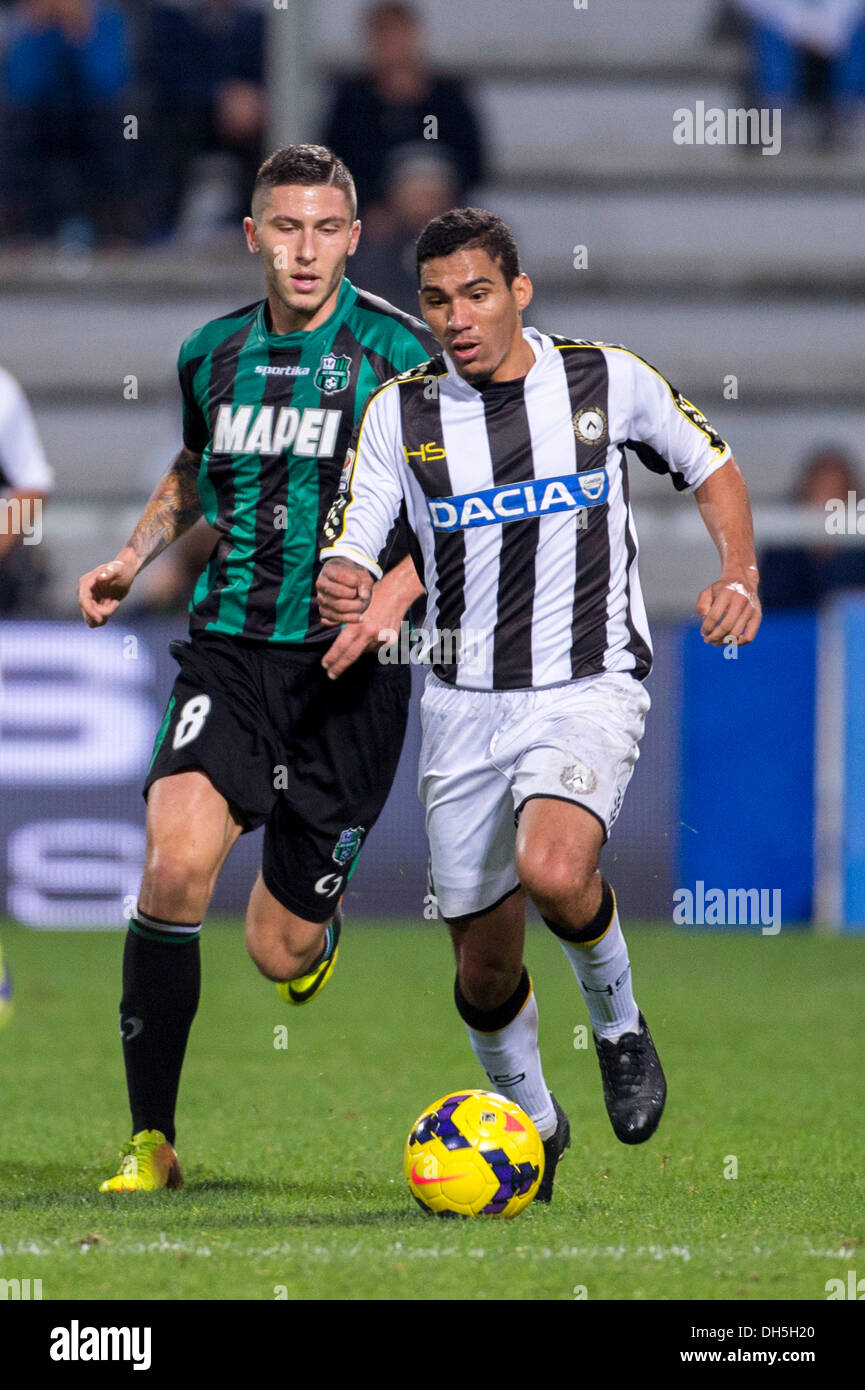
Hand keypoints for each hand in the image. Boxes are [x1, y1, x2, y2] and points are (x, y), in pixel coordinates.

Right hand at [77, 556, 135, 626]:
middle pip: (87, 611)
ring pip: (91, 618)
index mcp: (86, 583)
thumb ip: (109, 572)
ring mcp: (89, 600)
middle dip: (103, 612)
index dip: (90, 612)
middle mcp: (84, 592)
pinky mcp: (95, 606)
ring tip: (115, 602)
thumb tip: (99, 578)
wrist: (125, 573)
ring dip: (105, 614)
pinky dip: (106, 616)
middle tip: (116, 602)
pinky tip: (114, 603)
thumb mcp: (117, 569)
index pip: (83, 601)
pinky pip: (96, 619)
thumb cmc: (121, 569)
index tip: (100, 619)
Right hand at [316, 558, 372, 625]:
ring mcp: (321, 598)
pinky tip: (360, 617)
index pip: (341, 576)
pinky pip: (334, 619)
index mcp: (328, 569)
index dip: (354, 581)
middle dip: (354, 596)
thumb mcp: (364, 576)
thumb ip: (366, 584)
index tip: (359, 582)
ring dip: (354, 608)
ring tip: (362, 605)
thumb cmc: (357, 578)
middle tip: (361, 596)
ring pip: (337, 608)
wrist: (351, 584)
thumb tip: (363, 596)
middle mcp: (321, 583)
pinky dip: (349, 619)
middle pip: (337, 592)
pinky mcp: (324, 611)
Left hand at [321, 562, 413, 679]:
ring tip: (365, 633)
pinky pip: (377, 648)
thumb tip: (331, 633)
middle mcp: (370, 634)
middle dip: (339, 667)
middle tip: (331, 675)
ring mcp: (382, 639)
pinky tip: (375, 633)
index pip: (341, 647)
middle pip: (351, 656)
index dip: (332, 658)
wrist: (394, 594)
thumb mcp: (353, 609)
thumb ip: (343, 623)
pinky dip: (372, 644)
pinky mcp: (391, 641)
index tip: (325, 665)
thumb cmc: (371, 599)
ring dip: (360, 648)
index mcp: (358, 626)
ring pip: (365, 651)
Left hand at [695, 571, 760, 646]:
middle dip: (714, 637)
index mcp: (727, 592)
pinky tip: (730, 641)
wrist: (742, 580)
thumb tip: (705, 624)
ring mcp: (751, 608)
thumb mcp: (707, 592)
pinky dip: (739, 643)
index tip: (703, 632)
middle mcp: (741, 599)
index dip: (706, 628)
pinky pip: (750, 636)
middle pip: (726, 626)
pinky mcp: (758, 616)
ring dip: (723, 641)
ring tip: (716, 642)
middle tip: (707, 640)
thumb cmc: (721, 589)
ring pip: (736, 633)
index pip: (714, 616)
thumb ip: (702, 606)